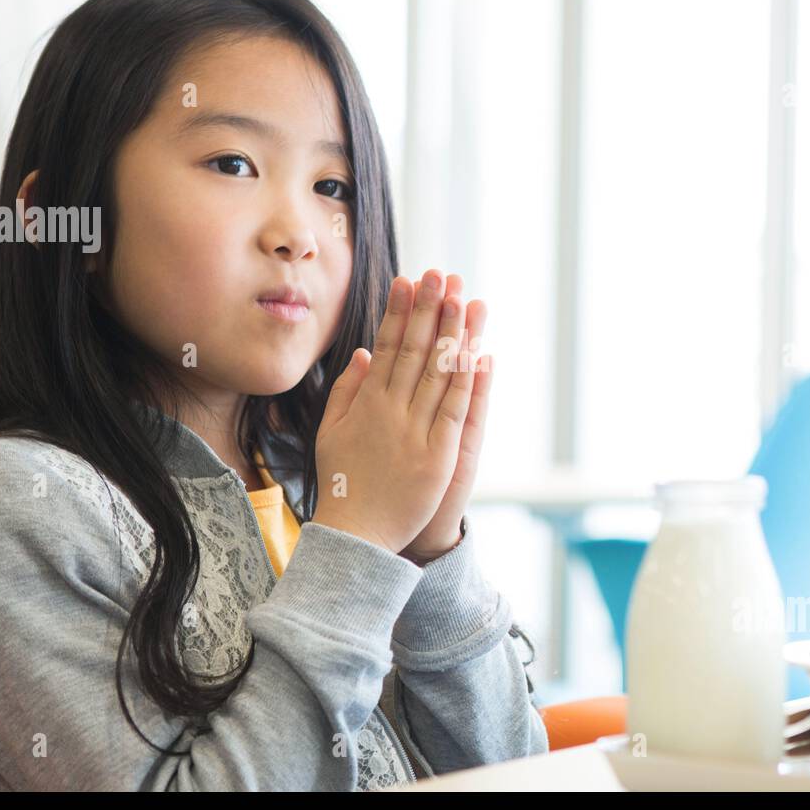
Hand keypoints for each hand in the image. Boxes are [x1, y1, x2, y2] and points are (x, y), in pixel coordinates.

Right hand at [311, 270, 477, 555]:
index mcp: (366, 403)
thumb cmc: (343, 484)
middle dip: (429, 309)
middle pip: (415, 351)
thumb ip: (348, 391)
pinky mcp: (438, 455)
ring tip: (463, 299)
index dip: (400, 311)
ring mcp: (415, 432)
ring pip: (438, 374)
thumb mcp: (332, 432)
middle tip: (440, 274)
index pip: (387, 345)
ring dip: (452, 334)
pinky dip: (466, 382)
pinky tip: (477, 353)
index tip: (409, 279)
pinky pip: (454, 411)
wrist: (356, 535)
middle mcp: (391, 411)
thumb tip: (366, 353)